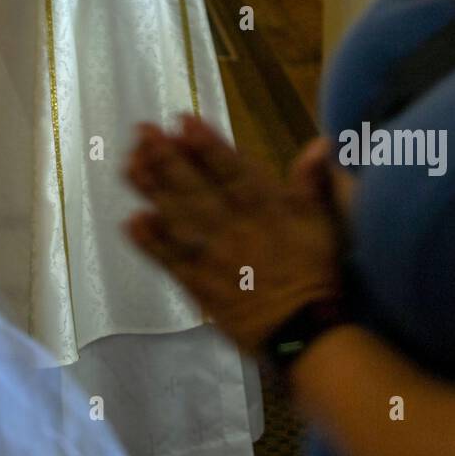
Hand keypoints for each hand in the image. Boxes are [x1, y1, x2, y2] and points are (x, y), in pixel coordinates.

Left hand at [124, 115, 343, 351]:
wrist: (307, 335)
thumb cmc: (317, 273)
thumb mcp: (324, 223)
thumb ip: (314, 183)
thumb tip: (320, 142)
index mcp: (266, 209)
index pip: (233, 171)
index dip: (207, 145)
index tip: (184, 121)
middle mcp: (235, 228)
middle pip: (196, 190)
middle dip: (167, 159)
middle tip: (143, 132)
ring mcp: (214, 257)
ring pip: (179, 219)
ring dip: (153, 192)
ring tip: (130, 166)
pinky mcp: (200, 285)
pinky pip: (172, 262)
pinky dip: (151, 244)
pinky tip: (132, 222)